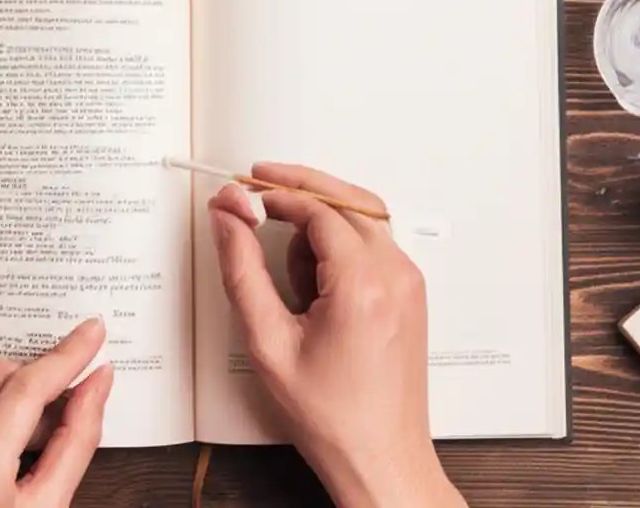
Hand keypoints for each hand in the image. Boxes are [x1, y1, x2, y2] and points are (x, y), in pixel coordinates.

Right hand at [207, 163, 464, 507]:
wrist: (380, 455)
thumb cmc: (331, 414)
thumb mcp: (269, 342)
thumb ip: (243, 271)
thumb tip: (229, 220)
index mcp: (363, 286)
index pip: (317, 211)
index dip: (274, 196)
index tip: (241, 197)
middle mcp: (396, 275)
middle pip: (347, 200)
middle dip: (299, 188)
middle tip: (255, 185)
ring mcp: (409, 282)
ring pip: (362, 218)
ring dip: (320, 218)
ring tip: (285, 266)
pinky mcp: (410, 293)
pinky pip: (373, 243)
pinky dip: (339, 242)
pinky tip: (310, 280)